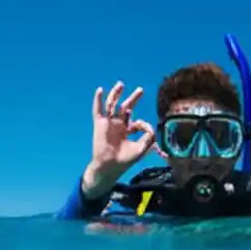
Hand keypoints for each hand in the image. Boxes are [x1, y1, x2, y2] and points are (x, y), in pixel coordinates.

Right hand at [82, 82, 155, 196]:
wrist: (110, 165)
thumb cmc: (125, 160)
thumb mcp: (141, 148)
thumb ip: (149, 138)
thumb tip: (152, 128)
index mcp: (127, 131)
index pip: (137, 122)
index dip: (143, 124)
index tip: (148, 130)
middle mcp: (118, 125)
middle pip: (125, 108)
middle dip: (133, 99)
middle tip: (141, 90)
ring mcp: (109, 123)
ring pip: (112, 105)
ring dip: (116, 94)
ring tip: (121, 84)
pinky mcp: (100, 123)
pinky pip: (98, 109)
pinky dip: (98, 100)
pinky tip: (100, 90)